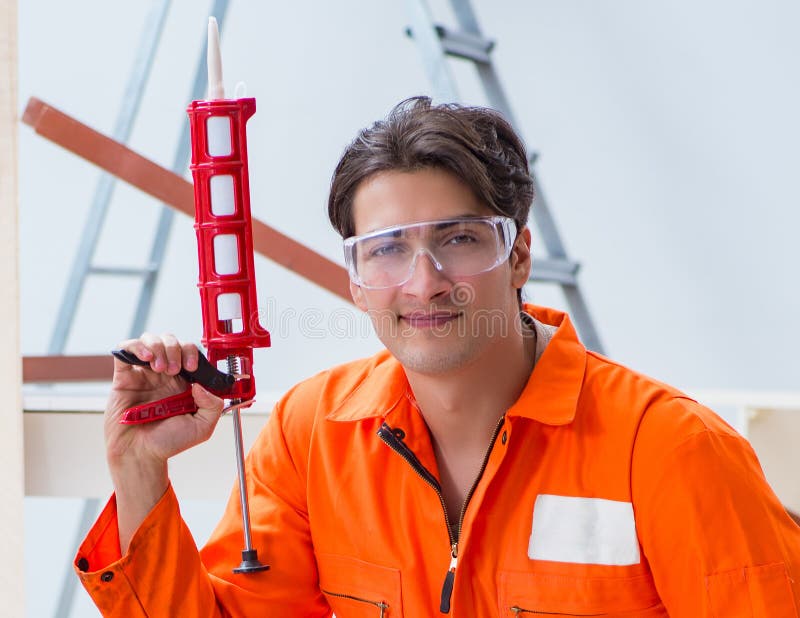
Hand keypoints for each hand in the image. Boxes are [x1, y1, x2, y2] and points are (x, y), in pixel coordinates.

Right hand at [105, 333, 225, 552]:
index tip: (192, 367)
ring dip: (158, 347)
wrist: (141, 455)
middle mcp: (164, 374)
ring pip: (150, 340)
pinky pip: (125, 350)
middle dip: (175, 348)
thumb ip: (213, 405)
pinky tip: (144, 357)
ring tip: (159, 367)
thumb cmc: (169, 443)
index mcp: (184, 381)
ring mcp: (144, 374)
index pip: (190, 352)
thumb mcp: (203, 427)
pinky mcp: (124, 377)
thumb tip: (201, 383)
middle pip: (171, 341)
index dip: (192, 352)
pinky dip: (135, 346)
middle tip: (174, 369)